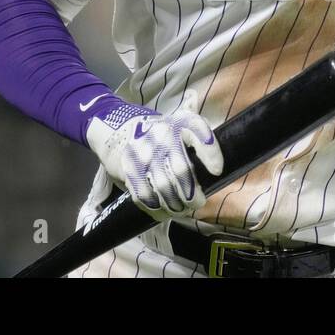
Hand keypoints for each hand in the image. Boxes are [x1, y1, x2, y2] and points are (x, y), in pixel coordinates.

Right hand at [86, 101, 223, 216]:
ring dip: (176, 204)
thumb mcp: (180, 124)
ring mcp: (143, 152)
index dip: (210, 152)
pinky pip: (144, 195)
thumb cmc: (159, 132)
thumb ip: (200, 139)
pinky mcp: (128, 169)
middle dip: (192, 193)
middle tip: (197, 201)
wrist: (117, 128)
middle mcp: (161, 135)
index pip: (198, 130)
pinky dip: (157, 208)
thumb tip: (216, 170)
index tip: (217, 171)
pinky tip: (164, 212)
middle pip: (181, 170)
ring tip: (182, 209)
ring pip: (163, 186)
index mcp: (179, 122)